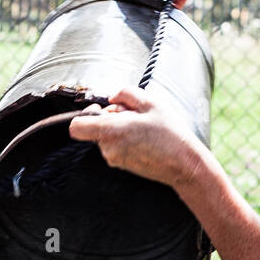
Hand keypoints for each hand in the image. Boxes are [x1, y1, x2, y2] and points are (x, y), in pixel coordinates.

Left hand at [68, 87, 212, 193]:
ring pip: (106, 137)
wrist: (184, 164)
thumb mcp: (150, 103)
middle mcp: (108, 149)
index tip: (103, 110)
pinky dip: (125, 140)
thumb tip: (112, 97)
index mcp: (110, 131)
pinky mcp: (122, 166)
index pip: (76, 127)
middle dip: (111, 119)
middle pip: (95, 128)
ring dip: (120, 129)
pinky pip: (116, 147)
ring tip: (144, 129)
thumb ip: (125, 94)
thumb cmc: (170, 134)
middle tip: (135, 117)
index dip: (86, 115)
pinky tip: (145, 139)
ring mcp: (114, 160)